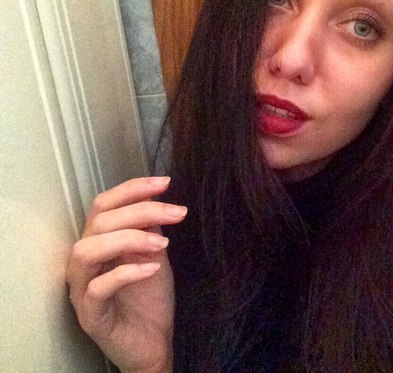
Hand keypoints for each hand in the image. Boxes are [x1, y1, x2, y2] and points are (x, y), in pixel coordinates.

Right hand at [66, 177, 186, 372]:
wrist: (154, 343)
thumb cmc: (150, 300)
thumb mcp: (155, 256)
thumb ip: (151, 230)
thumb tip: (157, 198)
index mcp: (99, 243)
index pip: (104, 205)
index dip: (132, 189)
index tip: (165, 183)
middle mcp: (85, 262)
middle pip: (99, 222)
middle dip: (140, 211)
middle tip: (176, 213)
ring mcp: (82, 289)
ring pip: (86, 250)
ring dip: (128, 238)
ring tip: (163, 243)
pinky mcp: (90, 315)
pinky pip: (96, 289)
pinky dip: (126, 273)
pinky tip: (153, 268)